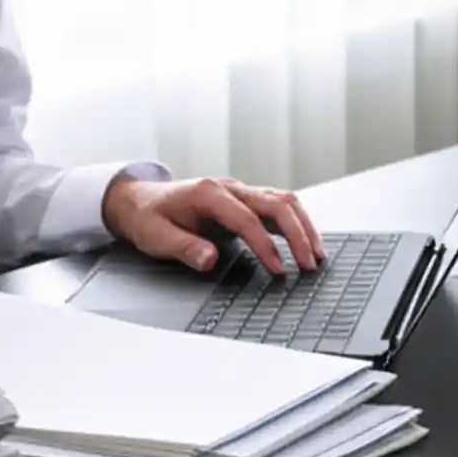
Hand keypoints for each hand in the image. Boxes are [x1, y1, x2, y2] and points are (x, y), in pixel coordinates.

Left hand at [102, 177, 325, 273]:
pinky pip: (278, 206)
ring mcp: (239, 191)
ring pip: (283, 201)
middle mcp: (229, 187)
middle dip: (297, 234)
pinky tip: (305, 242)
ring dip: (303, 227)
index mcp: (208, 193)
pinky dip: (296, 223)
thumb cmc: (149, 218)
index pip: (246, 218)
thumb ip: (184, 247)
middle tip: (309, 264)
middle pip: (275, 203)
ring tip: (316, 256)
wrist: (141, 200)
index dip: (265, 244)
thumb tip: (209, 259)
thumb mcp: (157, 236)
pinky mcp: (244, 199)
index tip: (278, 269)